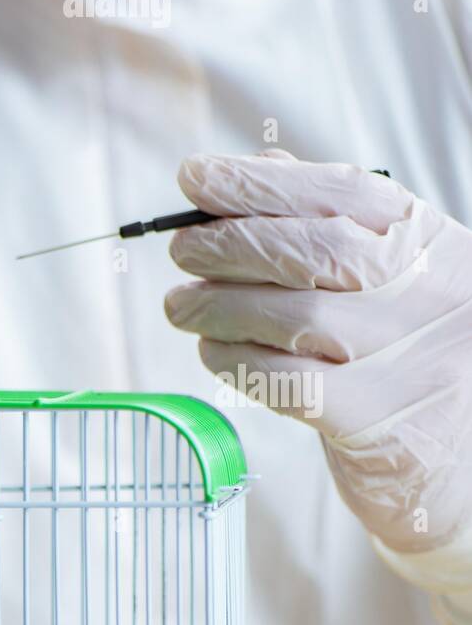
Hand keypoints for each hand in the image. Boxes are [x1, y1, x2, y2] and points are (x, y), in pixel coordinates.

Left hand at [164, 149, 471, 553]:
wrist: (462, 456)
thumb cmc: (412, 353)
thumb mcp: (397, 276)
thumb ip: (334, 222)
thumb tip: (258, 167)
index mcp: (431, 244)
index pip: (343, 192)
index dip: (260, 183)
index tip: (195, 177)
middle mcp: (429, 293)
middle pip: (315, 250)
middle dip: (230, 243)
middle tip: (181, 252)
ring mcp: (403, 359)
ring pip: (292, 316)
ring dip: (218, 306)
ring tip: (181, 306)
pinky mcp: (371, 421)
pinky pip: (284, 380)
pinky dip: (233, 359)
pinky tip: (212, 351)